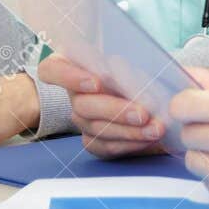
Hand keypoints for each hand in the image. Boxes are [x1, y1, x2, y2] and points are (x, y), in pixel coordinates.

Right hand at [36, 55, 167, 158]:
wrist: (156, 97)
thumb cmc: (144, 69)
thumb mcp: (141, 61)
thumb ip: (135, 64)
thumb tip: (142, 82)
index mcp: (75, 65)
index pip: (52, 70)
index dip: (68, 77)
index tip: (96, 82)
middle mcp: (75, 94)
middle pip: (82, 105)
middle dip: (115, 110)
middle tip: (143, 114)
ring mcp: (83, 119)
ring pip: (96, 128)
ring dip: (128, 130)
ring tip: (156, 128)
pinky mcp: (94, 141)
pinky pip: (105, 146)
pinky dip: (129, 144)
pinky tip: (149, 138)